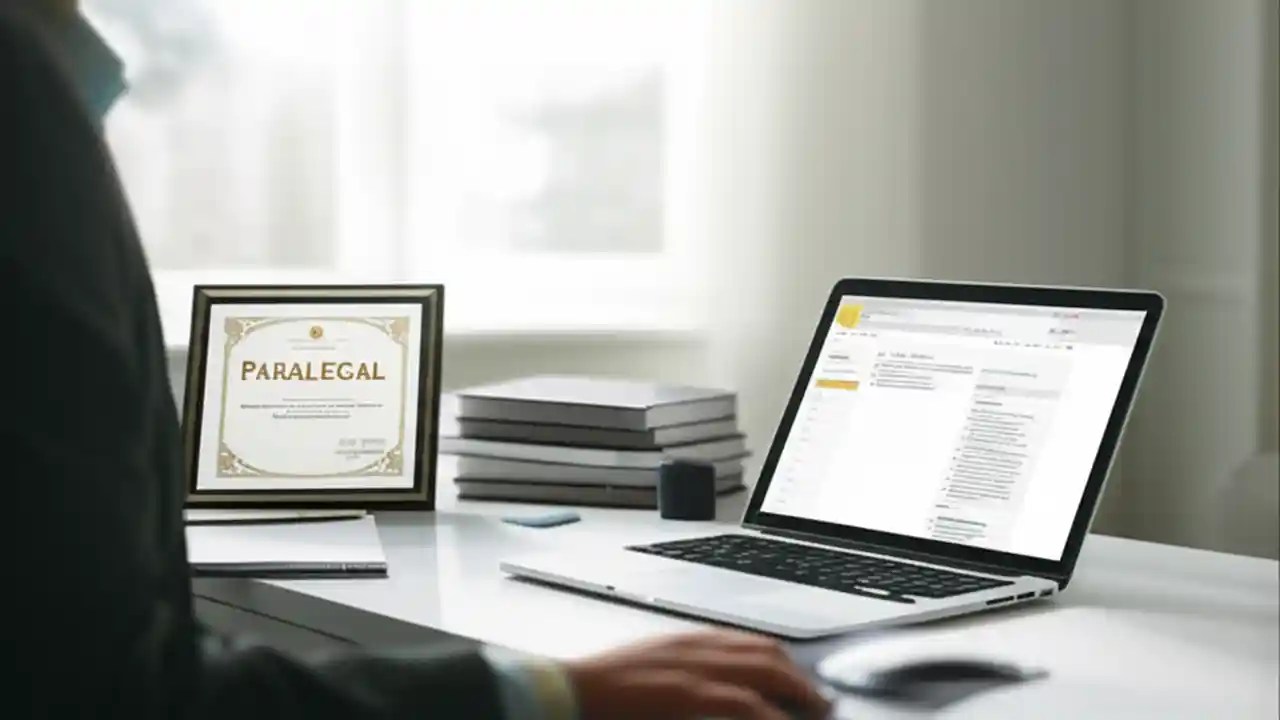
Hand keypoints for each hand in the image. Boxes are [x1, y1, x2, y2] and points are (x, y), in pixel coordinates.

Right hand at [565, 630, 831, 719]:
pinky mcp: (684, 692)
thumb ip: (683, 673)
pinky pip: (740, 701)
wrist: (563, 691)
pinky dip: (767, 712)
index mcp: (686, 640)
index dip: (782, 661)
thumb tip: (714, 688)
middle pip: (764, 651)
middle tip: (820, 700)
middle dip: (798, 676)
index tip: (801, 681)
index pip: (749, 642)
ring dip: (796, 691)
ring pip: (761, 670)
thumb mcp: (650, 671)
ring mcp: (691, 667)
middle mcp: (694, 646)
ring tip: (816, 709)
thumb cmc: (601, 689)